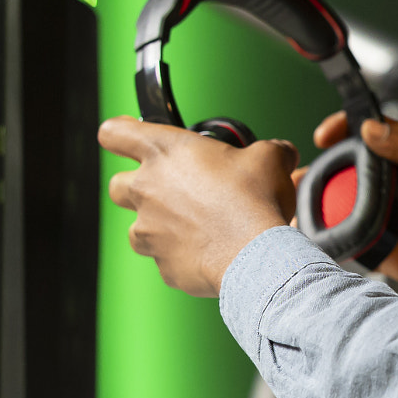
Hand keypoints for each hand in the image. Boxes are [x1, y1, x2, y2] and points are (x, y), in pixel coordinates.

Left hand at [100, 117, 297, 296]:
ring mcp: (149, 230)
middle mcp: (147, 189)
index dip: (117, 132)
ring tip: (191, 225)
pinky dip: (179, 254)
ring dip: (157, 225)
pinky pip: (163, 257)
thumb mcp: (270, 158)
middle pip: (116, 185)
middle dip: (136, 186)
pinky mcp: (162, 264)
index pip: (114, 133)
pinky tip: (206, 250)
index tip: (123, 137)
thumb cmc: (254, 201)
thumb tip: (283, 152)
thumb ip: (270, 149)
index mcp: (165, 151)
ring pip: (137, 227)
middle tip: (167, 189)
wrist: (255, 255)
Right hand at [311, 113, 397, 320]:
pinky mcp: (390, 253)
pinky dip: (337, 239)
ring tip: (302, 201)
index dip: (346, 129)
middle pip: (352, 171)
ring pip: (348, 206)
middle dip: (326, 169)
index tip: (325, 134)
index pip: (374, 135)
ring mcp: (393, 220)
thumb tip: (372, 129)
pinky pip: (355, 243)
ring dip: (325, 203)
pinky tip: (321, 234)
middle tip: (305, 173)